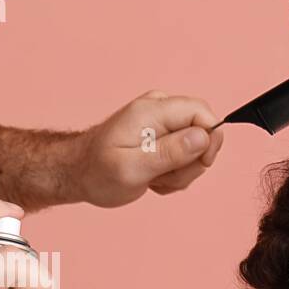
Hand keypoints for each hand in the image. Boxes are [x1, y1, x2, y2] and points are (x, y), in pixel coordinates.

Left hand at [73, 90, 225, 206]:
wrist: (78, 173)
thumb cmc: (97, 172)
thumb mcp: (133, 168)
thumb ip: (170, 152)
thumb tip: (203, 136)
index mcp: (152, 111)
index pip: (202, 111)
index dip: (210, 140)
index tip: (200, 164)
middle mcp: (159, 110)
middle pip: (203, 132)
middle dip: (192, 163)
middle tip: (164, 176)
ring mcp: (161, 123)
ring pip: (196, 149)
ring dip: (181, 173)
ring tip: (154, 178)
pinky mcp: (163, 136)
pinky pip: (186, 157)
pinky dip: (174, 174)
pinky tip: (153, 178)